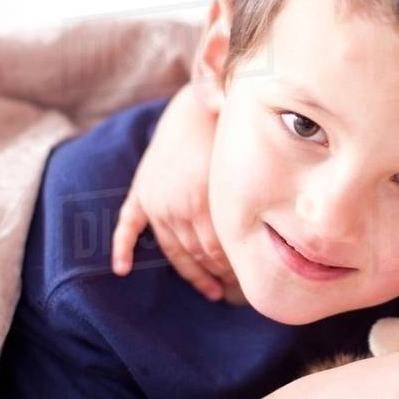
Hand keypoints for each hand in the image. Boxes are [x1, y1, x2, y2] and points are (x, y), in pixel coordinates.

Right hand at [111, 84, 237, 300]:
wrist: (197, 108)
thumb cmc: (227, 139)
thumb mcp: (241, 173)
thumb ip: (247, 207)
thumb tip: (276, 239)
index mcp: (202, 201)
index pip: (217, 251)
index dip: (232, 270)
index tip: (249, 280)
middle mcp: (174, 205)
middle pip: (197, 254)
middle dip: (217, 274)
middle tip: (237, 289)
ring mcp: (155, 200)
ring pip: (172, 249)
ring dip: (191, 273)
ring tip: (211, 291)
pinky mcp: (141, 192)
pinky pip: (127, 225)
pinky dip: (122, 247)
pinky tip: (121, 269)